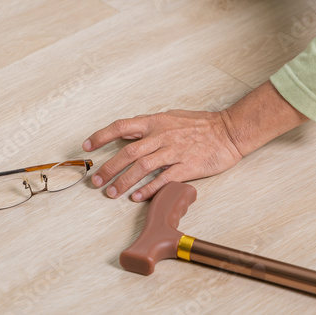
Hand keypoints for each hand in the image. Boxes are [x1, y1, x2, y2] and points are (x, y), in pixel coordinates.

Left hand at [82, 109, 242, 201]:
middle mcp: (161, 136)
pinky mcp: (187, 167)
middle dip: (109, 168)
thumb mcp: (170, 117)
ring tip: (111, 193)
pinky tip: (137, 198)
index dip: (101, 136)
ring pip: (142, 168)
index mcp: (155, 122)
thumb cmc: (200, 124)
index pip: (121, 127)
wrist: (228, 131)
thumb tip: (128, 133)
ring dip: (124, 181)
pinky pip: (164, 180)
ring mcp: (174, 151)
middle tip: (95, 180)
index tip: (87, 147)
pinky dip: (149, 190)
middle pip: (128, 153)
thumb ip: (149, 126)